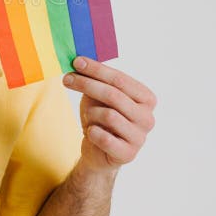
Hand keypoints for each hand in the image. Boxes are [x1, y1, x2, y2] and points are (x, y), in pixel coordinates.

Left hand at [63, 57, 156, 174]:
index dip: (97, 70)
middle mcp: (148, 117)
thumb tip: (80, 61)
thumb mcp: (98, 95)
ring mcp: (140, 137)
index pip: (120, 79)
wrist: (98, 150)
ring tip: (89, 117)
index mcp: (146, 98)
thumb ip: (95, 79)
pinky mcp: (128, 154)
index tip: (77, 62)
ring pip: (108, 115)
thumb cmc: (100, 117)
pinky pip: (103, 137)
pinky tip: (92, 132)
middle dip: (87, 84)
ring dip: (90, 114)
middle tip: (67, 79)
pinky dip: (92, 132)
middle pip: (114, 95)